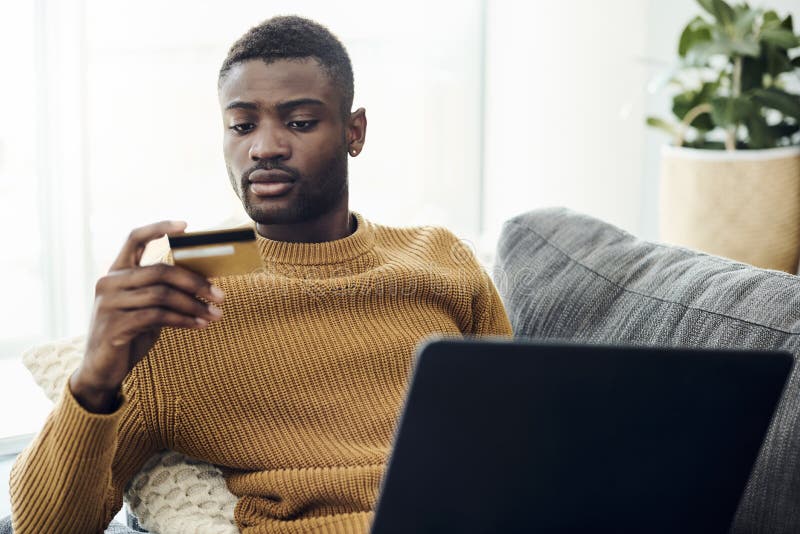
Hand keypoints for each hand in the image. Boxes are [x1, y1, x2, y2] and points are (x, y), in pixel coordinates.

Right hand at [69, 221, 224, 412]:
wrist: (102, 370)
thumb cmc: (130, 333)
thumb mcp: (146, 307)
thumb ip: (163, 290)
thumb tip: (204, 279)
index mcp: (117, 272)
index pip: (134, 238)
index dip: (159, 227)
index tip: (186, 226)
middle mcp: (109, 282)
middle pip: (160, 271)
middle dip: (195, 283)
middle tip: (221, 296)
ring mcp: (109, 304)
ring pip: (162, 295)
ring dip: (195, 306)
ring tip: (215, 315)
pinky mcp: (114, 326)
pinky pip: (157, 317)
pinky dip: (184, 320)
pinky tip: (199, 325)